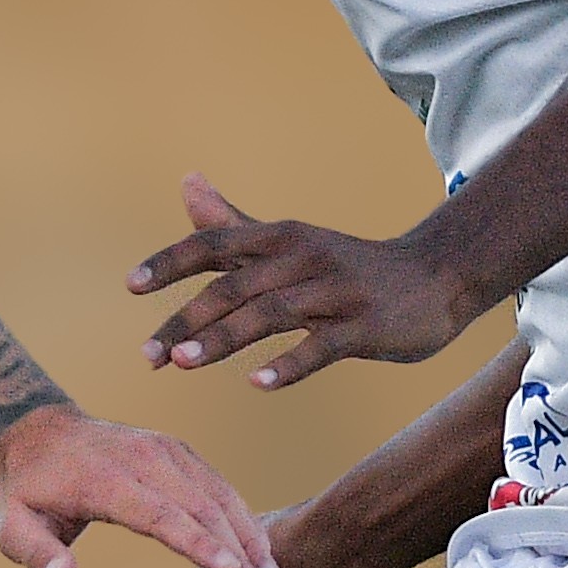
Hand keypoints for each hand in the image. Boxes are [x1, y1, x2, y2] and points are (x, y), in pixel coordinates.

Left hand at [0, 402, 276, 567]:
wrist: (38, 434)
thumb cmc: (27, 491)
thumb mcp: (12, 528)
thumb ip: (36, 555)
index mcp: (106, 480)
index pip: (159, 513)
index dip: (197, 542)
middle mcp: (145, 459)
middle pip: (201, 508)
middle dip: (236, 555)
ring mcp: (168, 452)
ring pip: (220, 496)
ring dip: (250, 538)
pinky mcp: (182, 454)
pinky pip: (220, 488)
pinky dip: (244, 521)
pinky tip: (262, 554)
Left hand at [130, 174, 475, 387]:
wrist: (436, 277)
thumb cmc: (349, 266)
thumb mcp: (289, 240)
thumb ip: (233, 224)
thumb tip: (187, 183)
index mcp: (280, 238)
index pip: (215, 244)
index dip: (172, 263)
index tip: (132, 287)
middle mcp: (303, 258)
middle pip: (234, 287)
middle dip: (186, 320)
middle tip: (147, 356)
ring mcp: (335, 292)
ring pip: (271, 314)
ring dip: (223, 339)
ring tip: (181, 365)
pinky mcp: (365, 326)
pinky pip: (322, 346)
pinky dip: (289, 364)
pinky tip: (257, 384)